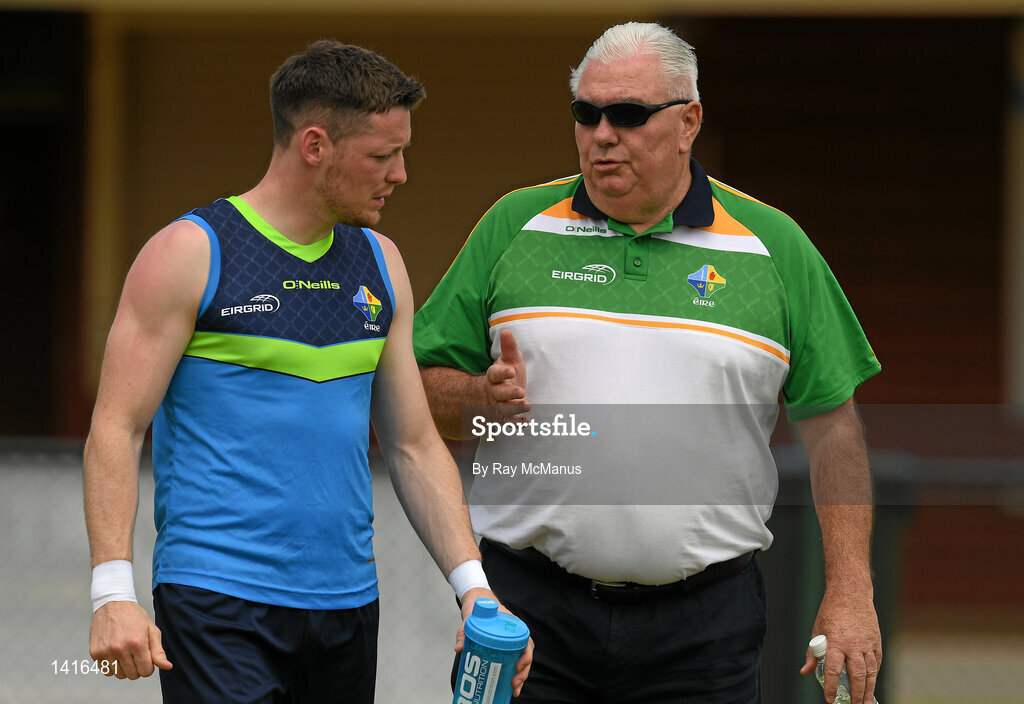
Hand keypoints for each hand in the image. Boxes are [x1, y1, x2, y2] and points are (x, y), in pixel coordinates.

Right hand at [89, 601, 171, 679]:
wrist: (113, 603)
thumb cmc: (135, 617)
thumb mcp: (151, 630)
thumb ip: (158, 651)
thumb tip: (168, 667)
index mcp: (137, 643)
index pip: (146, 671)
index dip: (148, 666)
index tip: (146, 657)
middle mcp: (120, 648)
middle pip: (133, 675)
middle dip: (137, 667)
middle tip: (136, 653)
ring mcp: (106, 651)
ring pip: (119, 675)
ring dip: (124, 668)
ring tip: (126, 652)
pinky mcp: (95, 653)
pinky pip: (106, 671)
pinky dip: (112, 666)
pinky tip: (115, 653)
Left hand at [456, 587, 532, 697]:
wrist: (477, 601)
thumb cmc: (478, 608)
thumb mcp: (470, 618)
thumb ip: (463, 632)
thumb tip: (458, 649)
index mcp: (513, 626)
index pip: (526, 642)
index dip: (526, 656)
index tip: (518, 666)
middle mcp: (515, 635)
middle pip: (526, 655)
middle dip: (523, 672)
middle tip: (514, 684)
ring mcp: (511, 642)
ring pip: (521, 661)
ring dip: (520, 677)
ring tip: (514, 690)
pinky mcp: (505, 648)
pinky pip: (513, 661)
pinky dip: (513, 674)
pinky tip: (509, 687)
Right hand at [483, 330, 529, 421]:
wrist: (492, 396)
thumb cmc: (506, 375)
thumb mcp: (509, 360)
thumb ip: (509, 348)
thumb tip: (506, 330)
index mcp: (493, 377)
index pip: (494, 374)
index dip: (502, 373)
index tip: (512, 371)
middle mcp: (493, 393)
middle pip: (498, 393)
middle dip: (509, 393)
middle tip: (521, 392)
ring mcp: (497, 406)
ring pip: (503, 409)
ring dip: (515, 409)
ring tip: (527, 406)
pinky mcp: (504, 417)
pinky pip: (508, 422)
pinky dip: (517, 423)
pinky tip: (526, 423)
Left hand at [799, 585, 880, 703]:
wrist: (851, 593)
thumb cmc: (830, 612)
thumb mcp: (817, 629)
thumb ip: (812, 653)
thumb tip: (805, 672)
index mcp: (835, 641)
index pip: (833, 670)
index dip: (831, 687)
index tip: (829, 700)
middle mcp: (853, 645)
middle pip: (857, 675)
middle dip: (856, 694)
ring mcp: (867, 643)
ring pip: (870, 672)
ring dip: (869, 690)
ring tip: (866, 703)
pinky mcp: (876, 641)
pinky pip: (876, 662)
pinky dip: (874, 674)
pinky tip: (871, 684)